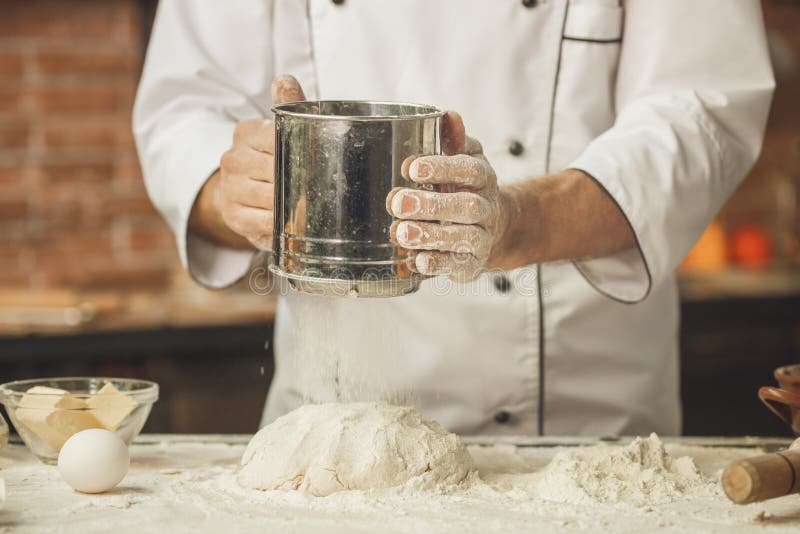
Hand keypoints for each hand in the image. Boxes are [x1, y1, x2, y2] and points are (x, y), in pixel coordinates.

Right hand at [189, 75, 305, 249]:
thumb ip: (289, 106)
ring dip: (295, 206)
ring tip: (313, 207)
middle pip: (277, 172)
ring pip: (272, 199)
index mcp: (246, 133)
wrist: (239, 192)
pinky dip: (282, 225)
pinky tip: (294, 224)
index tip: (319, 161)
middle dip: (302, 182)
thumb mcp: (279, 130)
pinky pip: (264, 223)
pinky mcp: (233, 216)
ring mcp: (230, 188)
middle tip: (324, 188)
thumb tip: (285, 81)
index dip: (300, 153)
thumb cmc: (269, 159)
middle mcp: (233, 159)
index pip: (277, 139)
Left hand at [386, 112, 514, 280]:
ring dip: (431, 235)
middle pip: (466, 206)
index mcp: (482, 177)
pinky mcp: (472, 263)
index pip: (469, 169)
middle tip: (397, 201)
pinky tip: (417, 260)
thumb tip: (449, 116)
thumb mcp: (463, 159)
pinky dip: (437, 264)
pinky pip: (458, 265)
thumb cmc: (466, 188)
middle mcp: (486, 207)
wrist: (494, 228)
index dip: (442, 168)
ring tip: (401, 232)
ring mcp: (482, 237)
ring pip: (464, 238)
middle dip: (431, 205)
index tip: (411, 168)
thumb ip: (452, 140)